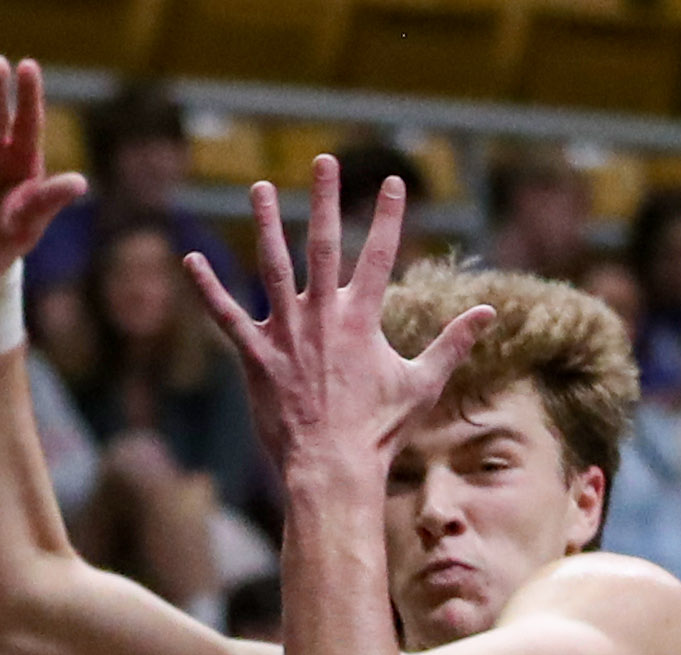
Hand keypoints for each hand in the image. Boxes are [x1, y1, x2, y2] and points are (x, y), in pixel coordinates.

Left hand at [184, 155, 492, 477]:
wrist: (333, 468)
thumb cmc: (380, 432)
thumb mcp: (422, 385)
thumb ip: (453, 344)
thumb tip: (489, 314)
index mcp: (362, 321)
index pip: (380, 256)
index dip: (389, 217)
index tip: (394, 181)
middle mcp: (323, 318)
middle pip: (324, 246)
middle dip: (325, 200)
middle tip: (323, 161)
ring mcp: (286, 335)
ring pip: (273, 267)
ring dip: (267, 224)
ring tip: (261, 188)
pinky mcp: (256, 357)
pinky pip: (227, 317)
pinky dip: (208, 289)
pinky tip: (191, 258)